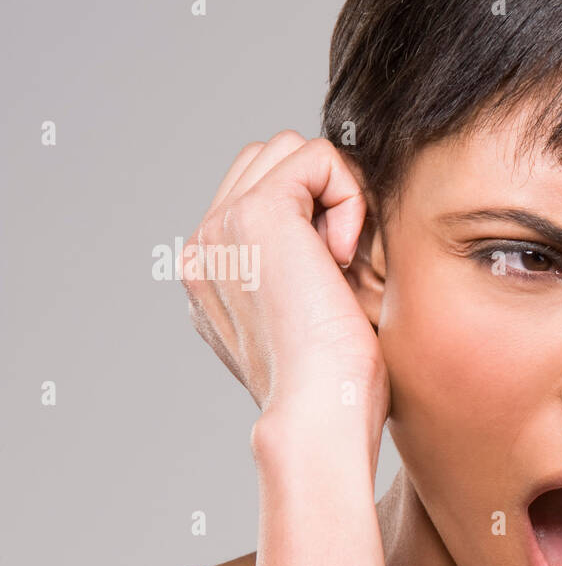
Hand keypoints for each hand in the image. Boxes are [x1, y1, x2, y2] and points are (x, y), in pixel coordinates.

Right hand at [182, 131, 387, 450]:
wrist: (316, 415)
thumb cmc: (335, 389)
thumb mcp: (313, 322)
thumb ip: (305, 274)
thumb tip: (336, 239)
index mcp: (213, 273)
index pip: (261, 192)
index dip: (315, 214)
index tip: (335, 278)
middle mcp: (207, 246)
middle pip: (270, 160)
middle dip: (322, 195)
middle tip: (343, 264)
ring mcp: (224, 227)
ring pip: (291, 150)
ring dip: (335, 194)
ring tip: (341, 260)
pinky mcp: (258, 213)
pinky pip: (318, 156)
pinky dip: (350, 195)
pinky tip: (345, 254)